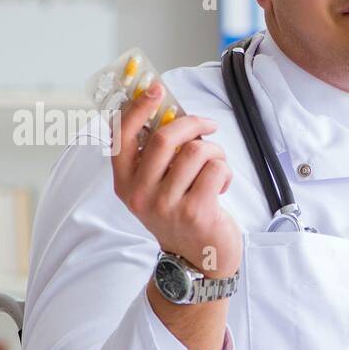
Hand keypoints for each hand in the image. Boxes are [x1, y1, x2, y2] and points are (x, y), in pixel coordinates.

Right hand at [110, 81, 241, 277]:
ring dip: (215, 151)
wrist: (198, 260)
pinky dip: (226, 171)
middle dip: (193, 123)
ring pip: (196, 152)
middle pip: (166, 137)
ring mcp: (166, 205)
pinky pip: (216, 169)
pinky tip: (222, 186)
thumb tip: (167, 111)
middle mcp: (140, 193)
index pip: (122, 135)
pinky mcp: (195, 211)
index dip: (138, 107)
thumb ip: (157, 155)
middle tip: (207, 126)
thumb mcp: (157, 186)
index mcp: (125, 182)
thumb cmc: (181, 214)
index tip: (156, 89)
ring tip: (217, 166)